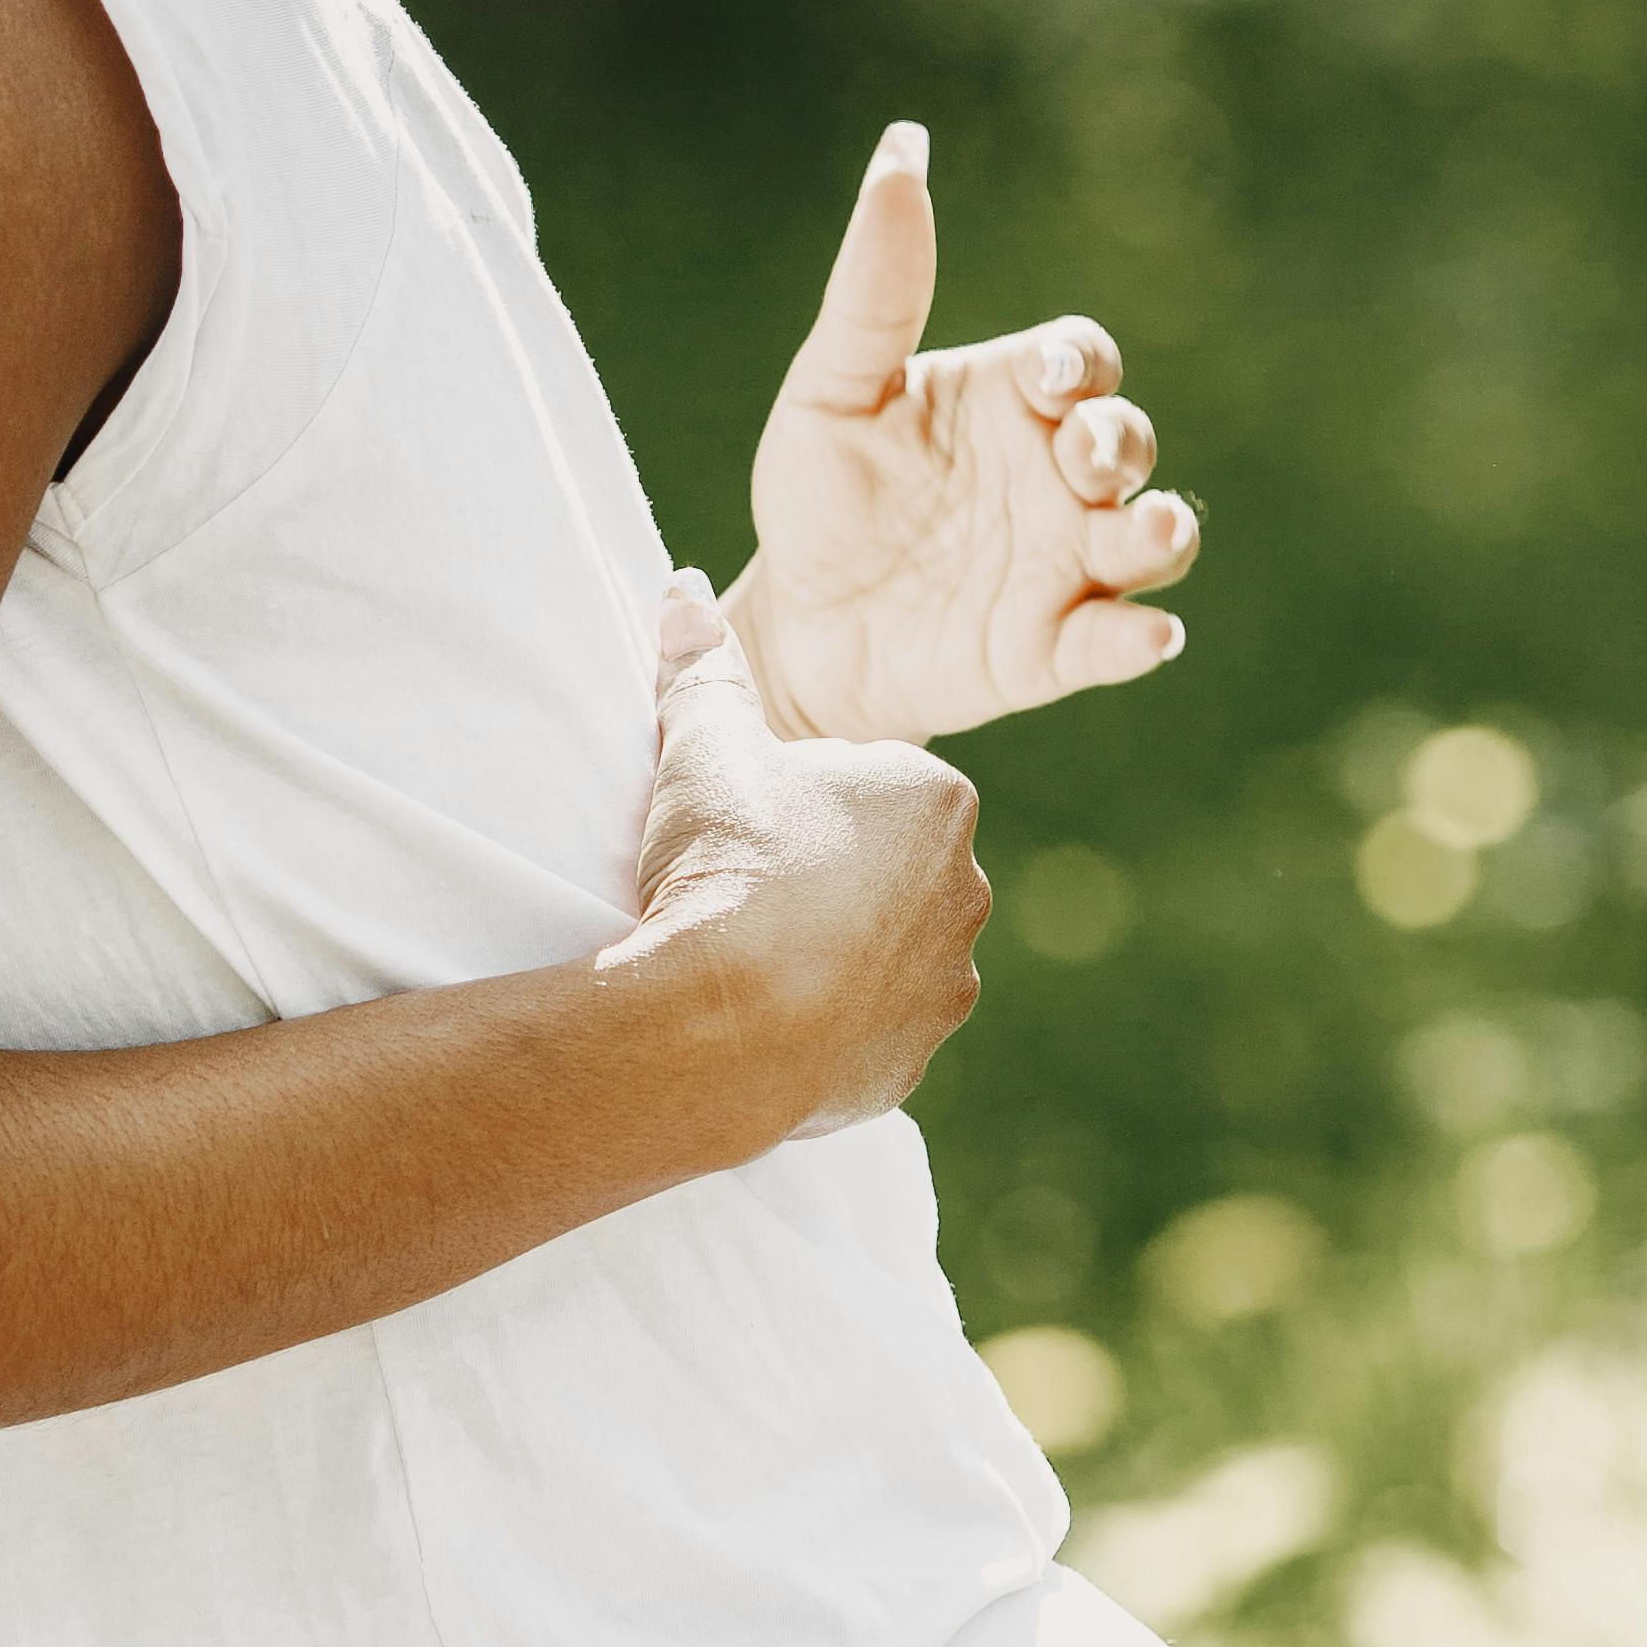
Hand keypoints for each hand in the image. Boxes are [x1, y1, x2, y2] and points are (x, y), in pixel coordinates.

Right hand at [614, 571, 989, 1140]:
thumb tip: (681, 589)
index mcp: (933, 797)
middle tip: (741, 884)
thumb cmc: (728, 863)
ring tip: (749, 954)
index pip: (862, 777)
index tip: (744, 822)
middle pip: (882, 862)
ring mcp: (946, 978)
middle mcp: (965, 885)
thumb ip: (702, 666)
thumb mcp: (703, 745)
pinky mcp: (916, 1057)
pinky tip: (767, 1011)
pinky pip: (871, 1025)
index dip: (791, 795)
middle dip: (824, 870)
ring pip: (884, 947)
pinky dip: (829, 1020)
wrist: (728, 1022)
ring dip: (832, 948)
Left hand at [730, 123, 1198, 744]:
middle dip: (1119, 444)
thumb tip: (900, 145)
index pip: (1081, 363)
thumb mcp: (832, 388)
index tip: (1049, 376)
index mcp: (1013, 403)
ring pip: (1154, 537)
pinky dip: (1140, 638)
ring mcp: (1067, 564)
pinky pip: (1120, 640)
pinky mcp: (1056, 648)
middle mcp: (1056, 478)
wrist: (795, 624)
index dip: (1081, 366)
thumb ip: (875, 284)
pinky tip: (1142, 636)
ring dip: (1160, 532)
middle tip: (1078, 457)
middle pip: (1129, 442)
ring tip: (1136, 534)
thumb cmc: (821, 495)